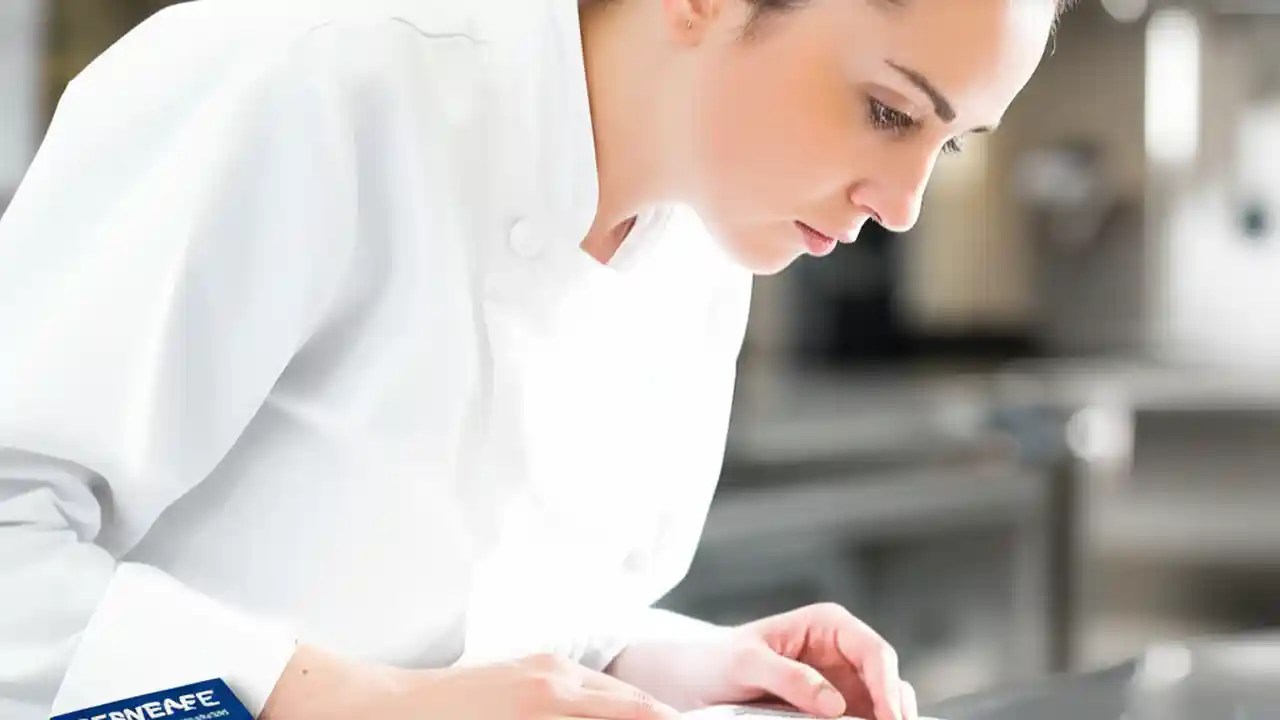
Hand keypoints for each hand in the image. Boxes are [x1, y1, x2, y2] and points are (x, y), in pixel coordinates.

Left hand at [261, 644, 680, 719]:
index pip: (645, 717)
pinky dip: (610, 708)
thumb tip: (617, 719)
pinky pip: (586, 688)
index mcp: (553, 702)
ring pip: (614, 695)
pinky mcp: (522, 669)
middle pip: (639, 704)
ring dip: (640, 716)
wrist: (354, 714)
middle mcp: (555, 677)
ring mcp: (539, 667)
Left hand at [607, 603, 916, 719]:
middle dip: (894, 709)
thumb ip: (788, 676)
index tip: (891, 717)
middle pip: (886, 679)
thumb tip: (835, 702)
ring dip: (884, 718)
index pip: (874, 651)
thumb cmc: (716, 660)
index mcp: (828, 624)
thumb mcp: (745, 663)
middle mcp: (842, 650)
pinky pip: (861, 718)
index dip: (888, 686)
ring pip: (881, 703)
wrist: (693, 679)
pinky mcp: (834, 708)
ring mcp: (841, 681)